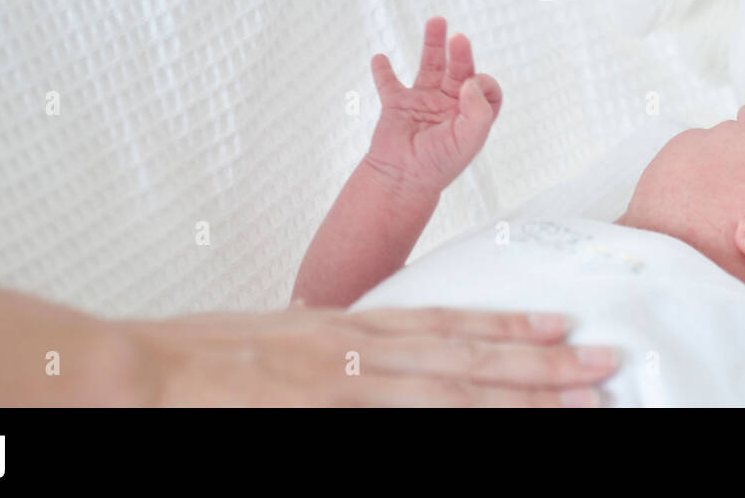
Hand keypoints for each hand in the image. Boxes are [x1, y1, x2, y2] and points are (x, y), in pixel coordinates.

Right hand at [125, 305, 616, 405]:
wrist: (143, 368)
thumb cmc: (201, 356)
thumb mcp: (278, 335)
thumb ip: (327, 343)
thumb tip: (353, 344)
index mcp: (348, 326)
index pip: (446, 321)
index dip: (506, 323)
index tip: (555, 322)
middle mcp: (360, 349)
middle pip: (469, 352)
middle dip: (541, 358)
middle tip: (601, 360)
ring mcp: (347, 383)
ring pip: (456, 386)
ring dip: (523, 390)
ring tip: (580, 392)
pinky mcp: (328, 409)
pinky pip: (408, 421)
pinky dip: (458, 422)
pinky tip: (498, 424)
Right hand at [364, 17, 501, 196]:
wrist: (403, 180)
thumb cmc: (439, 164)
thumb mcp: (470, 140)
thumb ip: (478, 111)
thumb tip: (471, 81)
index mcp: (470, 114)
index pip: (485, 89)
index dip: (483, 82)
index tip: (472, 85)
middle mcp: (448, 104)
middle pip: (459, 69)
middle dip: (461, 52)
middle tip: (459, 38)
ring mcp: (422, 102)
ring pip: (430, 65)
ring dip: (432, 44)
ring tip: (436, 20)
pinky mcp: (397, 104)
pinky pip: (389, 82)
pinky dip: (383, 70)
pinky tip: (380, 58)